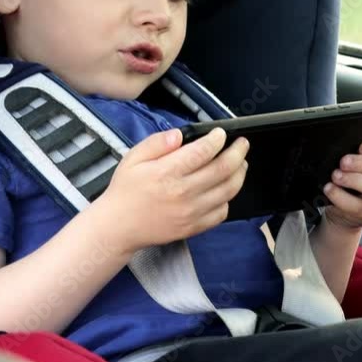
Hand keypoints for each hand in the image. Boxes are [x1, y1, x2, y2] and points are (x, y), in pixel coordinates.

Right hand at [95, 127, 249, 253]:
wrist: (119, 226)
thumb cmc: (125, 190)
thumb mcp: (133, 158)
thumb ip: (157, 143)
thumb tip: (179, 135)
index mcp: (167, 173)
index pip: (202, 152)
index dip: (217, 139)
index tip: (221, 133)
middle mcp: (183, 193)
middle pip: (222, 169)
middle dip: (237, 153)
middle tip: (242, 144)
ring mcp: (191, 212)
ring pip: (228, 191)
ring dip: (239, 174)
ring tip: (240, 163)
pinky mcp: (194, 227)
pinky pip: (222, 212)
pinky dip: (229, 198)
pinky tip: (225, 189)